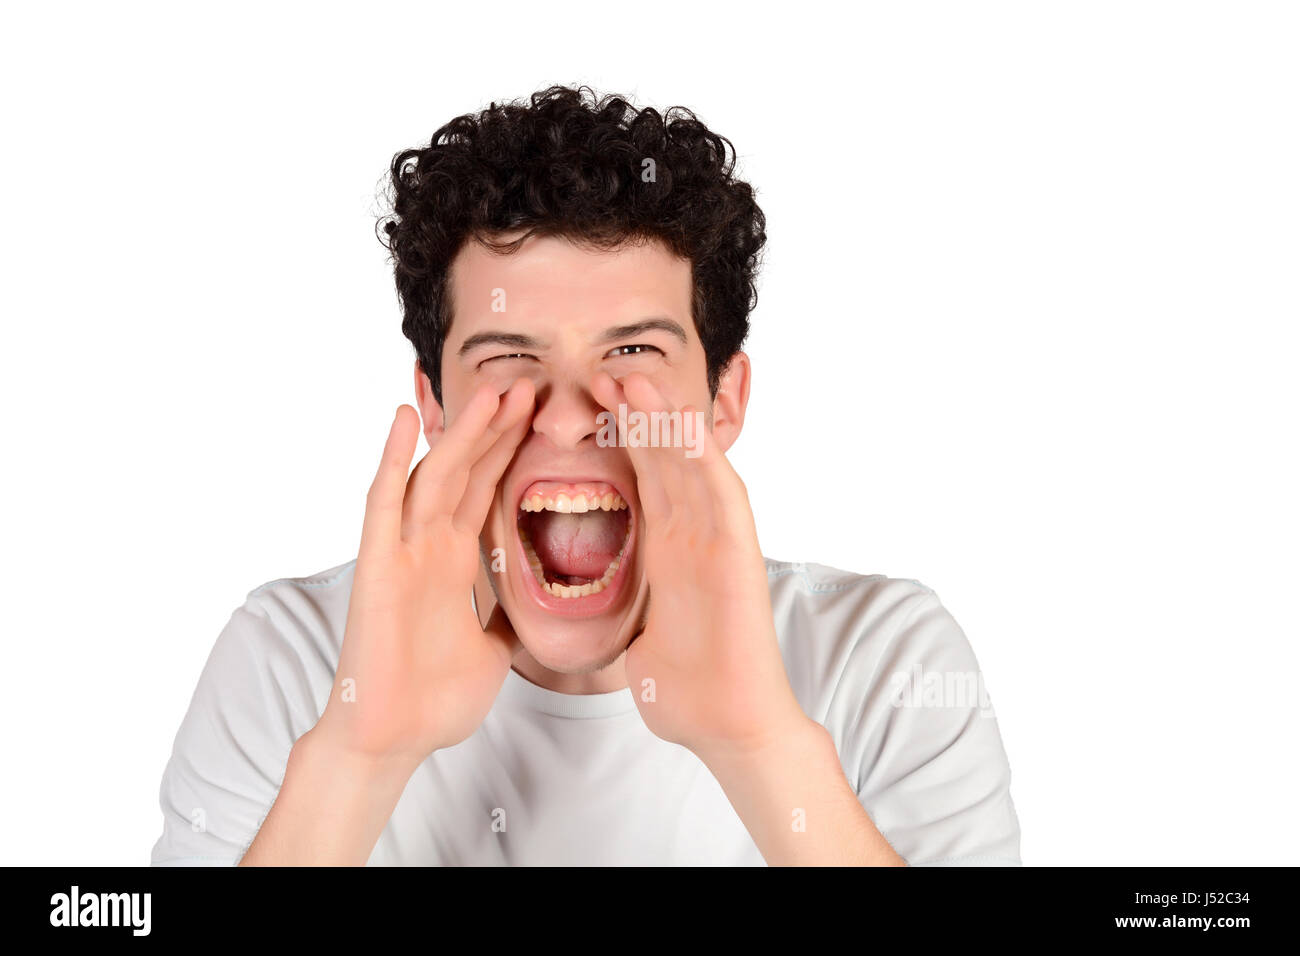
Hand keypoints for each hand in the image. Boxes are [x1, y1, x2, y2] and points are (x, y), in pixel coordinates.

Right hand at [312, 379, 534, 768]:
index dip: (512, 450)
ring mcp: (402, 552)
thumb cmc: (435, 700)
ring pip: (435, 476)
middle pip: (467, 471)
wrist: (396, 739)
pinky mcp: (377, 566)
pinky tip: (406, 418)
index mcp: (457, 561)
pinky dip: (392, 459)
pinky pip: (383, 503)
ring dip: (463, 432)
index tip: (542, 413)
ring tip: (494, 390)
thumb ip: (505, 618)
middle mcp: (430, 547)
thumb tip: (532, 607)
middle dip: (497, 428)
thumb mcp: (493, 649)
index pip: (488, 489)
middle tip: (529, 384)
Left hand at [590, 372, 806, 761]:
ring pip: (691, 466)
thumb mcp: (631, 635)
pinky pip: (721, 495)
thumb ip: (616, 607)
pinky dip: (702, 457)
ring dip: (664, 421)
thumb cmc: (683, 692)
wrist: (725, 728)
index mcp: (668, 551)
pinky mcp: (739, 555)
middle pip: (663, 460)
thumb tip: (574, 607)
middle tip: (599, 374)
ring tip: (631, 380)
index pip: (643, 479)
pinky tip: (679, 423)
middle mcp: (693, 537)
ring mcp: (718, 542)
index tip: (585, 405)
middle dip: (634, 415)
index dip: (617, 439)